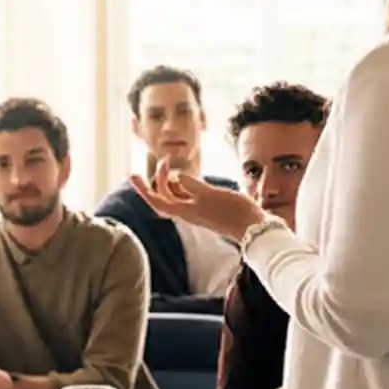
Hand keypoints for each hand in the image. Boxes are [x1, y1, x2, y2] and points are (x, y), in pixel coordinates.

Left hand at [129, 159, 266, 242]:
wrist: (255, 228)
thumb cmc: (234, 211)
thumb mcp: (210, 195)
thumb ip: (191, 185)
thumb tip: (176, 177)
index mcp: (185, 211)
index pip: (157, 201)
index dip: (143, 189)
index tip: (133, 174)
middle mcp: (188, 213)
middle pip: (164, 197)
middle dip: (158, 179)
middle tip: (163, 160)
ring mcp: (198, 211)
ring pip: (176, 197)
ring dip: (170, 181)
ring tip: (171, 165)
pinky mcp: (209, 209)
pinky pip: (188, 197)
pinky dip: (184, 185)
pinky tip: (188, 177)